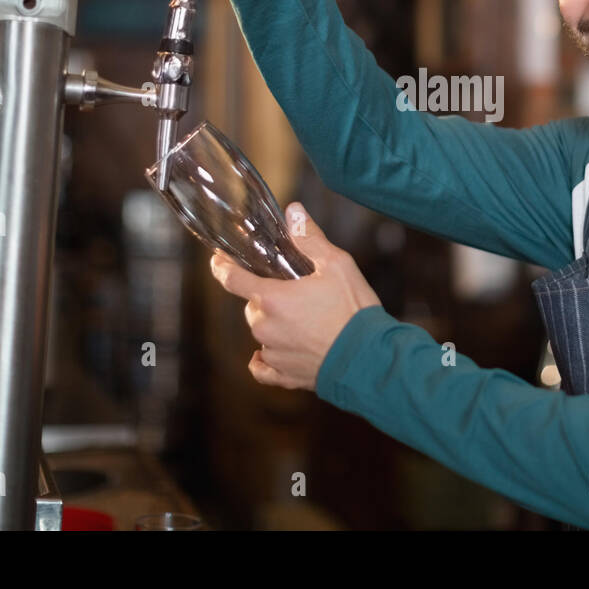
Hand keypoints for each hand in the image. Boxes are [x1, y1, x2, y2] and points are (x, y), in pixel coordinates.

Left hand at [209, 202, 379, 390]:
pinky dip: (266, 359)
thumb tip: (293, 211)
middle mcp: (265, 327)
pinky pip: (263, 368)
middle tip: (295, 293)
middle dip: (268, 297)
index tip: (218, 261)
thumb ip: (309, 238)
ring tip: (305, 321)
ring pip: (261, 333)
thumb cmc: (353, 310)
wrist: (369, 358)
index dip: (221, 267)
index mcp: (272, 298)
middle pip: (253, 306)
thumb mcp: (336, 264)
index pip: (232, 279)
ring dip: (274, 325)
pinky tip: (277, 351)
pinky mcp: (285, 376)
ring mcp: (273, 354)